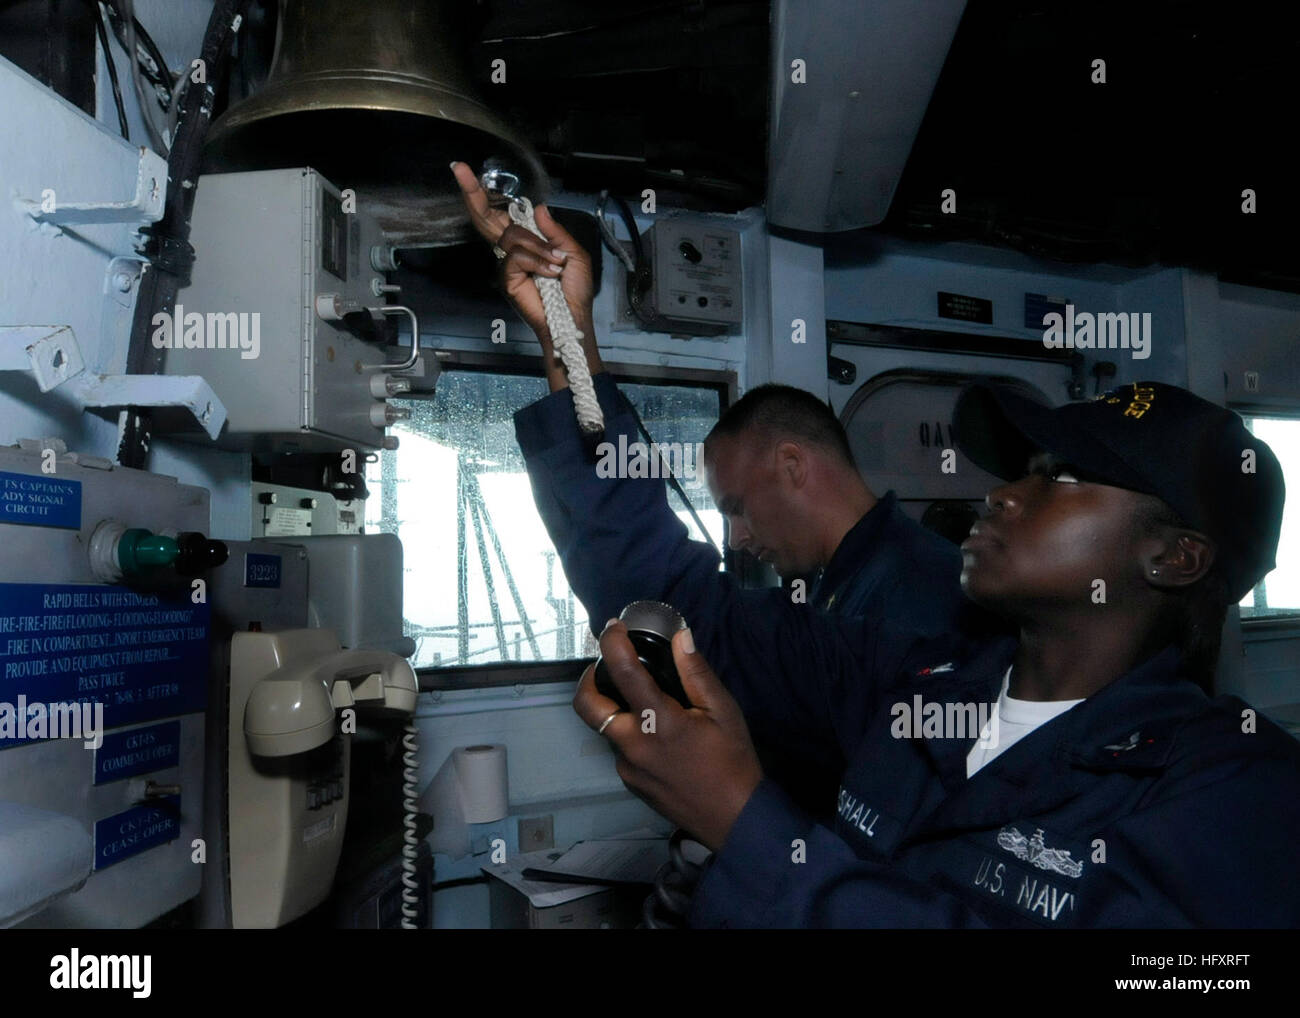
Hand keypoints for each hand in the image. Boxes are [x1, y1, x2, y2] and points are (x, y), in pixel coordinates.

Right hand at [450, 161, 595, 340]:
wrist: (573, 316)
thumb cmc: (574, 289)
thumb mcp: (572, 252)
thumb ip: (554, 231)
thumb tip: (538, 208)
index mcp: (526, 240)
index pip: (500, 213)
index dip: (482, 194)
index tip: (465, 171)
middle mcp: (512, 249)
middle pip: (486, 217)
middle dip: (472, 192)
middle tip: (460, 169)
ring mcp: (507, 263)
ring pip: (513, 236)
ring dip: (540, 248)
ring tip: (556, 265)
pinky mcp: (506, 278)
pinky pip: (517, 256)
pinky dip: (538, 261)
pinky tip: (550, 273)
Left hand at [573, 620, 763, 851]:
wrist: (734, 819)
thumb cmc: (733, 761)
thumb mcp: (723, 711)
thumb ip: (696, 673)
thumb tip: (680, 637)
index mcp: (658, 721)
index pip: (622, 671)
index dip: (612, 643)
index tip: (614, 628)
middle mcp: (633, 744)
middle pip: (586, 705)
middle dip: (587, 680)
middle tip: (607, 667)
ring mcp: (627, 767)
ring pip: (606, 728)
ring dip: (615, 709)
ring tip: (643, 700)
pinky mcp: (630, 783)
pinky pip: (621, 749)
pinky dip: (631, 733)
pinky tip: (659, 736)